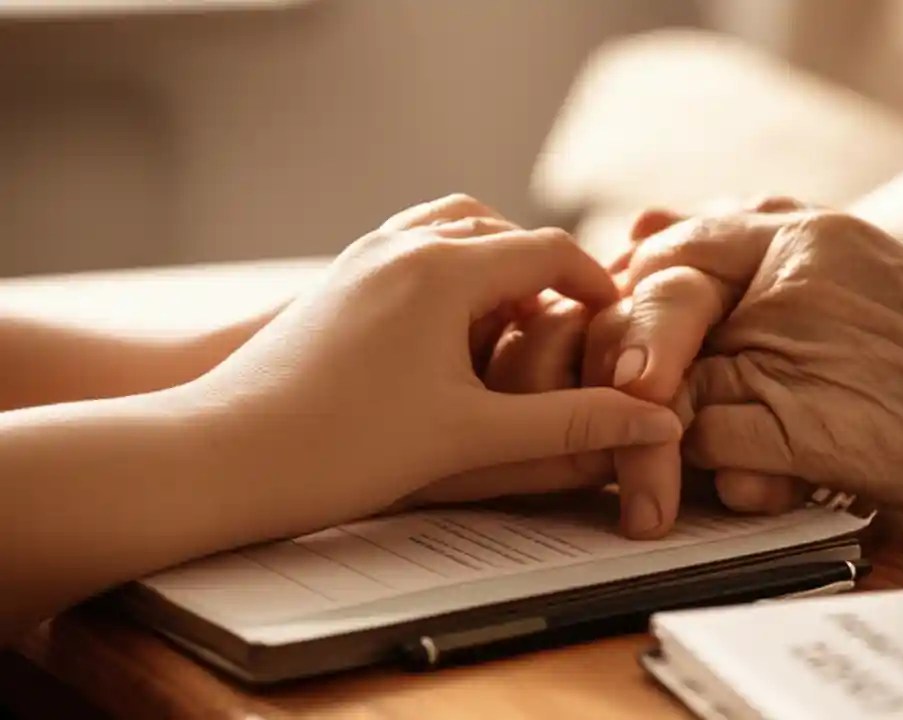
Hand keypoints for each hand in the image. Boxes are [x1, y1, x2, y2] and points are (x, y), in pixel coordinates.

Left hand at [186, 195, 682, 535]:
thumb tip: (656, 425)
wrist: (222, 456)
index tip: (622, 328)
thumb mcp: (474, 439)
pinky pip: (413, 253)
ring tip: (515, 330)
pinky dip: (450, 278)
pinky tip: (452, 340)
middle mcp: (403, 244)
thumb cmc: (342, 447)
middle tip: (577, 333)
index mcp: (444, 267)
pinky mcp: (338, 282)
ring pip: (453, 235)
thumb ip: (572, 426)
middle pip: (503, 233)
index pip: (549, 251)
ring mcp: (364, 257)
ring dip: (495, 271)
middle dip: (547, 276)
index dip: (598, 287)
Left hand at [584, 203, 902, 530]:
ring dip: (672, 423)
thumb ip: (751, 248)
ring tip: (726, 445)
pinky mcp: (790, 427)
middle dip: (632, 359)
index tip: (642, 343)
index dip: (640, 301)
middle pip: (649, 308)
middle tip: (642, 396)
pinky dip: (717, 470)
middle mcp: (784, 278)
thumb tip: (644, 229)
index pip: (668, 249)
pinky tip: (767, 480)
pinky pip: (700, 444)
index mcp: (801, 232)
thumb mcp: (850, 269)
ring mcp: (786, 349)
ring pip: (663, 381)